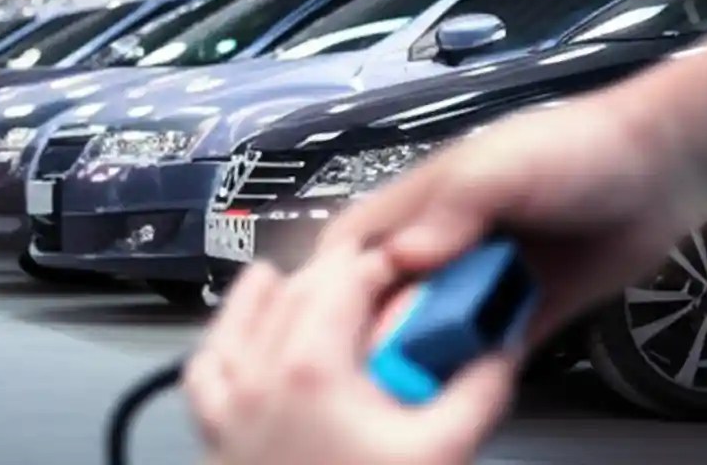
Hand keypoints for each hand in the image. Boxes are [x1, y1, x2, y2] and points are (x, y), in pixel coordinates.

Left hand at [184, 246, 519, 464]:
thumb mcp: (441, 452)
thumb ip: (478, 390)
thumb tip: (498, 351)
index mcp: (312, 367)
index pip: (348, 276)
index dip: (385, 261)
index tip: (413, 265)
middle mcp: (259, 374)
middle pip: (299, 287)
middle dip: (346, 272)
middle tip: (387, 281)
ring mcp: (230, 402)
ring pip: (245, 313)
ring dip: (286, 291)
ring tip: (327, 292)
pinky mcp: (215, 432)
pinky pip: (207, 365)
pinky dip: (229, 338)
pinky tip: (251, 334)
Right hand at [320, 94, 704, 342]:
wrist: (668, 166)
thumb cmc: (576, 148)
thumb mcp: (499, 167)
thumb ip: (447, 210)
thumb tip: (401, 259)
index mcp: (426, 203)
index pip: (358, 244)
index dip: (339, 279)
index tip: (336, 315)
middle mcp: (450, 242)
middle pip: (394, 295)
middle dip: (388, 327)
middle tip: (392, 359)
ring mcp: (490, 277)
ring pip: (440, 328)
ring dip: (433, 352)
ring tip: (431, 375)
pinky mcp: (530, 308)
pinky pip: (493, 349)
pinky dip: (482, 367)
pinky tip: (478, 380)